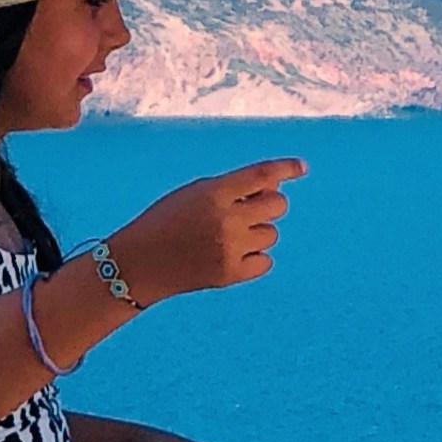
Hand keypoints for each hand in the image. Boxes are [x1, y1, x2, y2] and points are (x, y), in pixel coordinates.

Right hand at [112, 160, 306, 301]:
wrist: (140, 263)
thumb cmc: (169, 220)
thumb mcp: (196, 192)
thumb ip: (235, 187)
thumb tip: (277, 185)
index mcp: (214, 193)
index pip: (261, 174)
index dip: (285, 168)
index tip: (301, 167)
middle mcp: (226, 220)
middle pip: (277, 205)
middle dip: (267, 204)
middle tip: (247, 209)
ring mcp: (230, 249)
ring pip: (271, 234)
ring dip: (256, 232)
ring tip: (226, 235)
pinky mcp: (231, 275)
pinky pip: (265, 261)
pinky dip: (254, 257)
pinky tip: (230, 254)